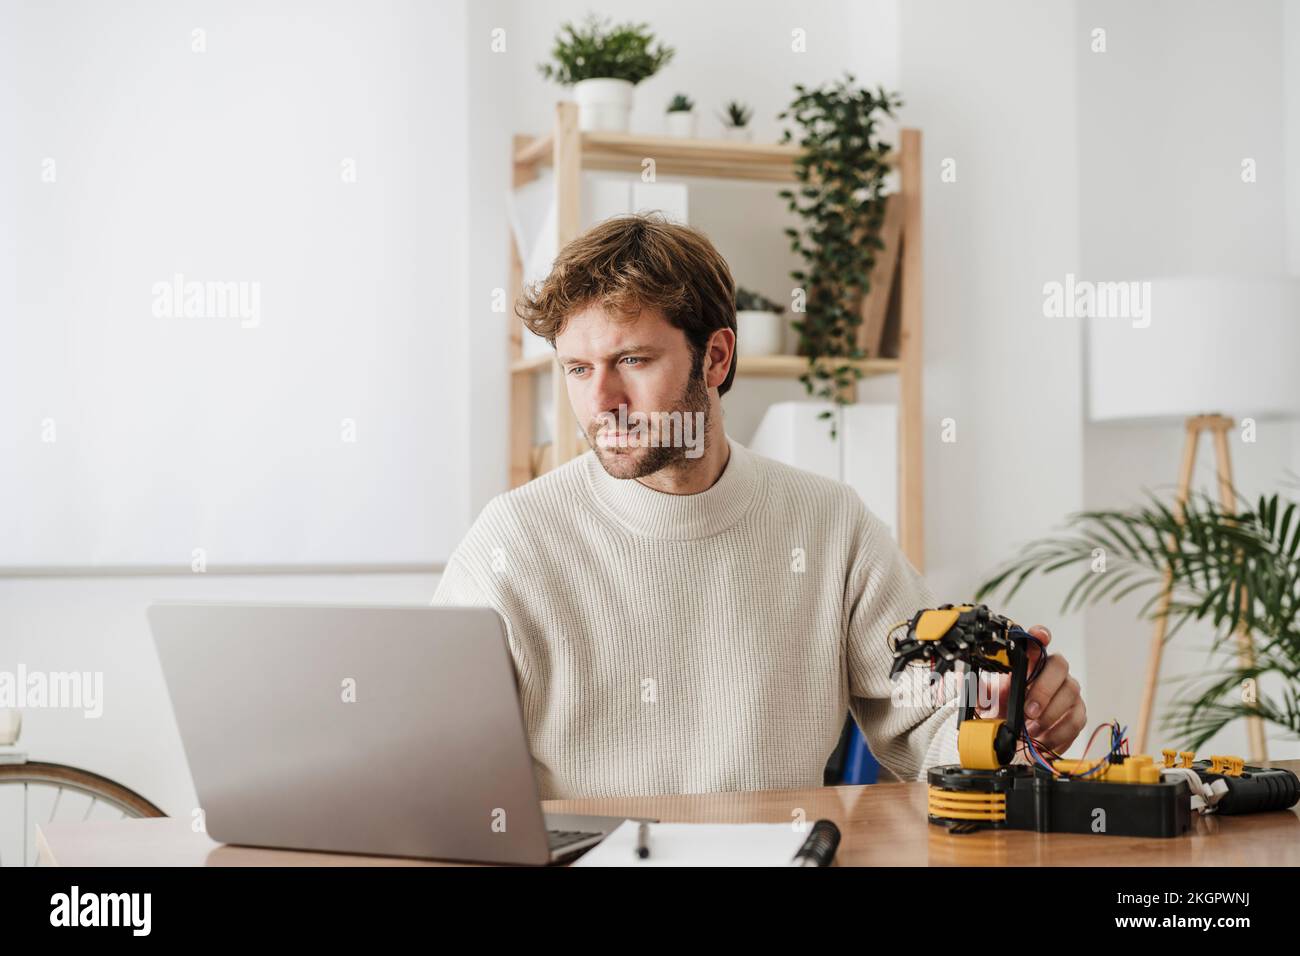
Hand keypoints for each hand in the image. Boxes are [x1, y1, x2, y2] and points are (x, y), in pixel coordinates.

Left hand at [976, 624, 1085, 753]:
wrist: (1011, 739)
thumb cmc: (1001, 711)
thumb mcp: (984, 699)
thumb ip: (977, 686)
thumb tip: (962, 676)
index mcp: (1028, 664)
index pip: (1037, 642)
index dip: (1040, 635)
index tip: (1038, 636)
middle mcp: (1051, 673)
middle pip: (1059, 665)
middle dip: (1044, 689)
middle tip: (1029, 711)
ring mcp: (1067, 692)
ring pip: (1070, 692)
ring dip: (1051, 714)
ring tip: (1032, 729)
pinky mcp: (1076, 713)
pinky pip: (1077, 719)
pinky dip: (1060, 732)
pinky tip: (1045, 738)